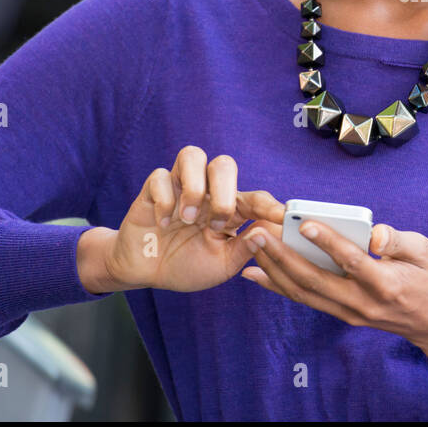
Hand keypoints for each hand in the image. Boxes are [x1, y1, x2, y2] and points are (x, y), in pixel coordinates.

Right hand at [100, 145, 285, 291]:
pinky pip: (160, 176)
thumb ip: (245, 248)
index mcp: (230, 209)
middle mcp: (207, 191)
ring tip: (188, 218)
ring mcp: (180, 186)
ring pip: (193, 155)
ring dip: (193, 188)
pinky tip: (163, 224)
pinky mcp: (153, 189)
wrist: (145, 271)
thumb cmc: (187, 265)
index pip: (255, 198)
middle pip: (224, 164)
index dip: (270, 205)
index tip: (281, 216)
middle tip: (215, 224)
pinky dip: (164, 201)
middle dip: (224, 193)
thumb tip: (269, 232)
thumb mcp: (222, 265)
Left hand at [238, 219, 427, 370]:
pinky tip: (256, 273)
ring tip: (252, 245)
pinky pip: (306, 300)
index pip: (353, 262)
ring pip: (304, 293)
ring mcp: (350, 313)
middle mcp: (363, 304)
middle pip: (315, 281)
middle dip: (282, 256)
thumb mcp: (426, 252)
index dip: (328, 242)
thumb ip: (398, 241)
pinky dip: (278, 286)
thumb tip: (374, 233)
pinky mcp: (343, 314)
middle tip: (257, 233)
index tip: (305, 223)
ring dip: (274, 269)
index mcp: (387, 284)